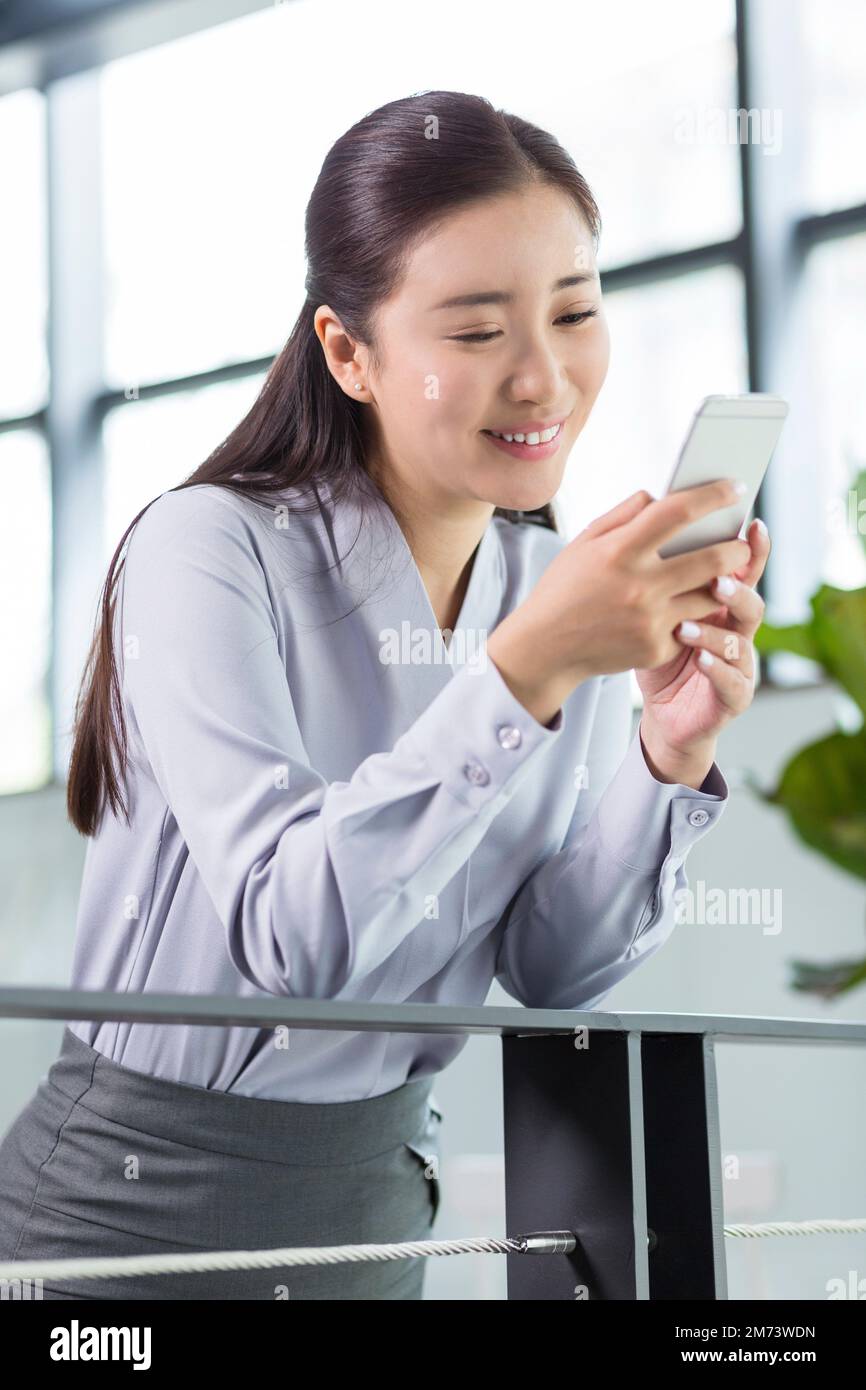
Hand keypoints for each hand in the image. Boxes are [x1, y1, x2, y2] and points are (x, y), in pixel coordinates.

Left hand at [636, 518, 769, 758]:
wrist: (662, 712)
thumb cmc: (658, 653)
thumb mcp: (654, 611)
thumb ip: (661, 576)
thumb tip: (650, 522)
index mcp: (720, 605)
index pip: (741, 572)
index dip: (751, 550)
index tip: (751, 525)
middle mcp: (736, 630)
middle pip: (750, 602)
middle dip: (736, 588)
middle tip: (714, 578)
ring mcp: (739, 664)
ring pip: (741, 641)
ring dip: (715, 632)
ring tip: (685, 626)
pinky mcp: (734, 696)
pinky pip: (733, 681)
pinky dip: (717, 668)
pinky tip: (699, 659)